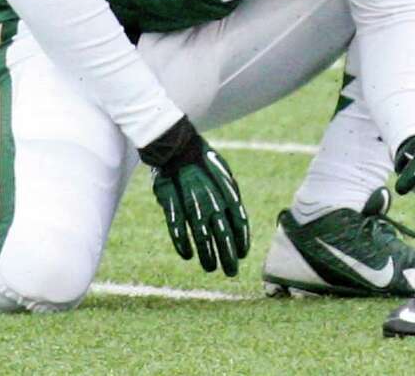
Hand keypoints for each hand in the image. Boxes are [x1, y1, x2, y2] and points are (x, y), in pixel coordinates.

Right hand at [139, 116, 249, 275]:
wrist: (178, 144)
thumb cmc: (203, 161)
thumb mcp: (224, 174)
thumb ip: (231, 197)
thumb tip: (237, 223)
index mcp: (226, 191)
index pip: (239, 223)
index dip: (241, 242)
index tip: (242, 255)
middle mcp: (211, 199)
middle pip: (223, 235)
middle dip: (228, 257)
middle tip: (231, 272)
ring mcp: (191, 202)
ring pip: (201, 237)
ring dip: (207, 256)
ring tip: (210, 268)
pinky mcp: (172, 203)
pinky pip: (178, 230)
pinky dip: (183, 245)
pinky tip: (187, 255)